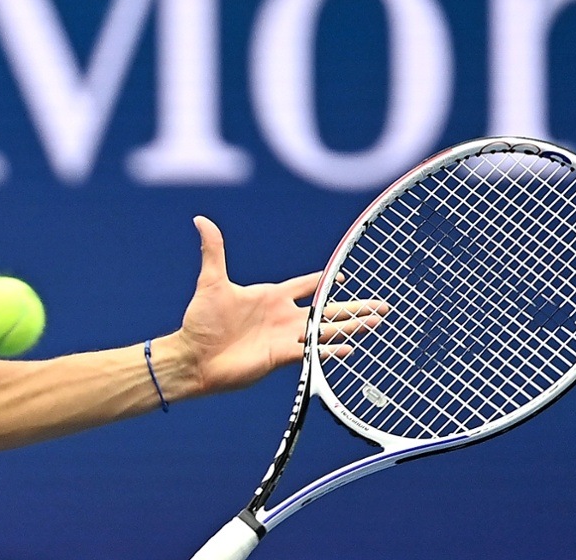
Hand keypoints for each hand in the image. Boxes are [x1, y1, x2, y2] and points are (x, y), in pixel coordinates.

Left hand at [170, 216, 383, 395]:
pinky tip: (350, 346)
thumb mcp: (211, 281)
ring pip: (326, 330)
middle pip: (326, 309)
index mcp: (271, 296)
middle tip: (381, 304)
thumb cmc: (201, 321)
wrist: (194, 357)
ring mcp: (285, 337)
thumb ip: (214, 250)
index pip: (306, 284)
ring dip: (351, 325)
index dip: (325, 279)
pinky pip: (311, 352)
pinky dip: (329, 349)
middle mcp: (283, 316)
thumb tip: (201, 219)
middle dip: (354, 306)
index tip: (347, 273)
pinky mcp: (281, 356)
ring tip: (376, 321)